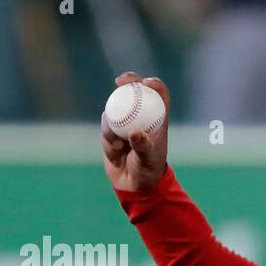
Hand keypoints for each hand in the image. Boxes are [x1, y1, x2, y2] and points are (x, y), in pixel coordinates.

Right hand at [100, 72, 170, 191]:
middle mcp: (142, 117)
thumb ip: (143, 146)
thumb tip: (135, 132)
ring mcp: (125, 122)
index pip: (159, 95)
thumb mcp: (149, 159)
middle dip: (128, 81)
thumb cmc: (148, 171)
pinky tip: (114, 148)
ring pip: (117, 107)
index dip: (154, 84)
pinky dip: (108, 134)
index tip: (146, 82)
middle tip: (120, 82)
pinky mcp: (111, 130)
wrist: (133, 185)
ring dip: (114, 119)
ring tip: (119, 143)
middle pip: (135, 91)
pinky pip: (106, 124)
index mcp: (158, 119)